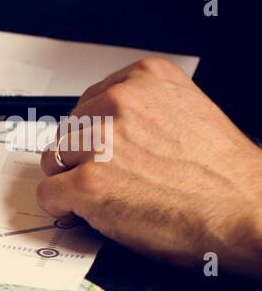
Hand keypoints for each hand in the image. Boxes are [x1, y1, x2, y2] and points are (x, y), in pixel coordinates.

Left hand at [37, 58, 261, 273]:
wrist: (246, 211)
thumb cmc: (223, 174)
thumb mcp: (186, 113)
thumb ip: (143, 112)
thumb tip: (102, 126)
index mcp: (145, 78)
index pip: (89, 101)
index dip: (96, 134)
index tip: (108, 150)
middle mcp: (121, 101)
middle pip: (68, 130)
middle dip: (83, 158)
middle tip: (118, 179)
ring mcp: (102, 141)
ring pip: (54, 161)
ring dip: (73, 182)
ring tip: (114, 196)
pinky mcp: (88, 182)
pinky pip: (49, 195)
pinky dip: (65, 208)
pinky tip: (95, 212)